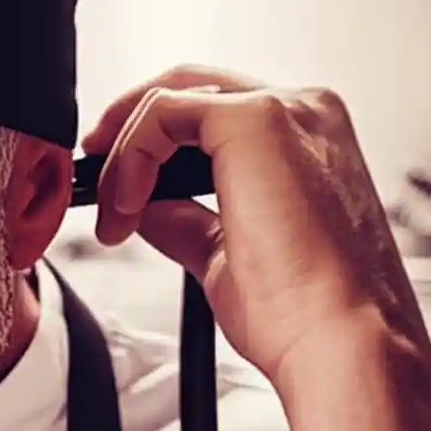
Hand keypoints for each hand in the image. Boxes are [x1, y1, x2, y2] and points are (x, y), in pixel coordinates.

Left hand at [82, 65, 429, 384]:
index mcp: (310, 143)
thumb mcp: (224, 255)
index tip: (115, 181)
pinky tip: (127, 205)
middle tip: (93, 172)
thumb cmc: (303, 315)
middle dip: (127, 125)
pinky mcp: (258, 119)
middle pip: (191, 88)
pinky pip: (163, 112)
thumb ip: (185, 220)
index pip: (214, 113)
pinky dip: (130, 155)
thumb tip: (142, 209)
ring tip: (114, 216)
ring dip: (124, 154)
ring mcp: (287, 110)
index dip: (153, 141)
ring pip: (172, 98)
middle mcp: (306, 116)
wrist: (338, 342)